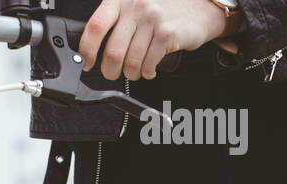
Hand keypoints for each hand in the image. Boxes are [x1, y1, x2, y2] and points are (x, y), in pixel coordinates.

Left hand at [79, 0, 235, 81]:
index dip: (87, 50)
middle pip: (112, 53)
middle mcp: (136, 6)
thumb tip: (91, 51)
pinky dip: (147, 73)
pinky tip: (150, 67)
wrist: (198, 6)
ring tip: (136, 69)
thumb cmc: (162, 10)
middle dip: (110, 71)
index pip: (96, 27)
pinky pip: (147, 66)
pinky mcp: (166, 33)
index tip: (88, 62)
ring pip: (130, 64)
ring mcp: (152, 18)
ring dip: (131, 74)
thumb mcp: (134, 7)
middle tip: (114, 72)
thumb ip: (115, 23)